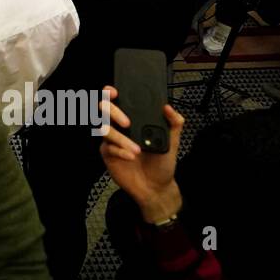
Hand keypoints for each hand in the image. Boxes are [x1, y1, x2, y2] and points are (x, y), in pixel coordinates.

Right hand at [98, 86, 184, 223]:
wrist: (156, 187)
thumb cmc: (162, 163)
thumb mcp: (173, 142)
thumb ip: (174, 123)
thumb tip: (168, 107)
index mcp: (133, 120)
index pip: (118, 101)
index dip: (111, 93)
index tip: (114, 91)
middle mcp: (119, 127)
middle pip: (105, 110)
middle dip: (113, 112)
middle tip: (127, 123)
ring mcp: (112, 140)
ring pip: (105, 129)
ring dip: (121, 138)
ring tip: (137, 150)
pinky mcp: (108, 154)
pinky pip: (108, 148)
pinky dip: (120, 151)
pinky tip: (131, 157)